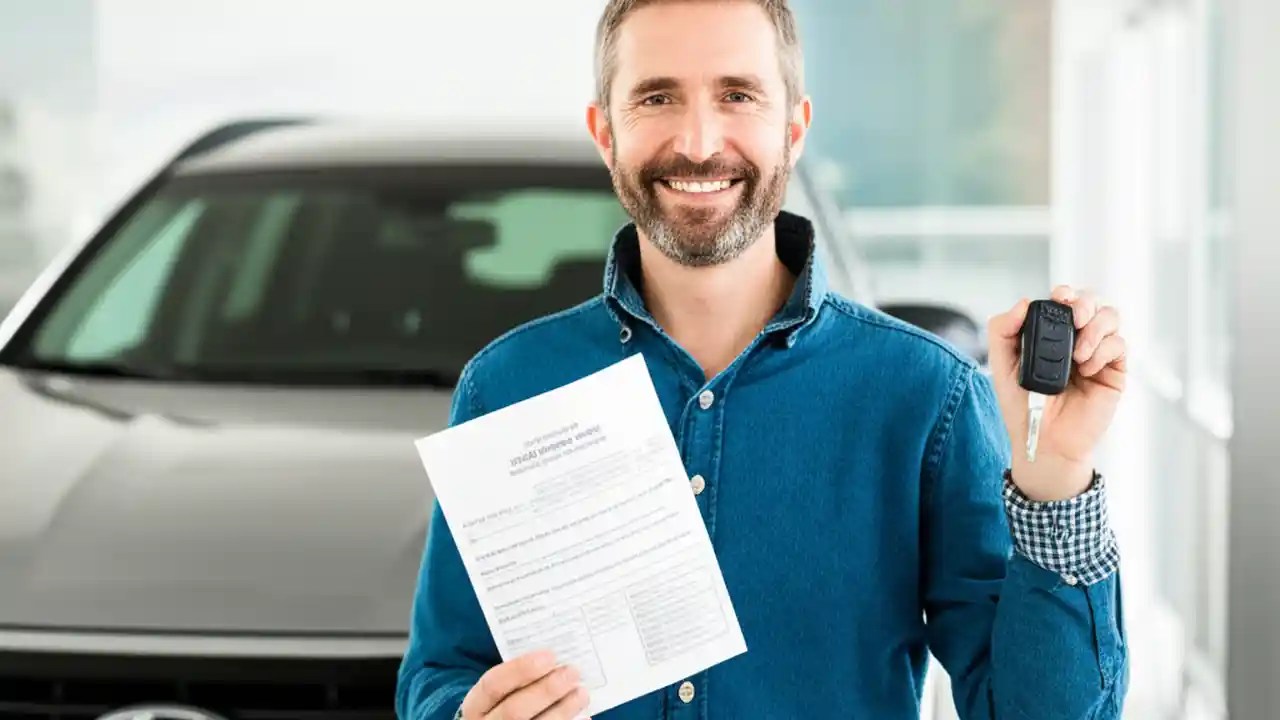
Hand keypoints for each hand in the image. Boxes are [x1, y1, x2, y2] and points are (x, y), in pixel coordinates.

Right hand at [460, 650, 590, 719]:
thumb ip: (518, 679)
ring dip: (562, 710)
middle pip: (514, 711)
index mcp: (475, 706)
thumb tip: (554, 660)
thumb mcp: (500, 692)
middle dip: (546, 690)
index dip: (521, 669)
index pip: (493, 685)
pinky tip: (583, 716)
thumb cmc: (504, 705)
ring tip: (582, 693)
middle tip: (572, 672)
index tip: (550, 655)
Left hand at [987, 285, 1127, 501]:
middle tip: (1076, 318)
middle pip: (1093, 302)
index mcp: (1051, 334)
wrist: (1044, 440)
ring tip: (1079, 355)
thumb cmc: (1023, 406)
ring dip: (1095, 329)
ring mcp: (1097, 354)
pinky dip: (1104, 351)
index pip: (1065, 301)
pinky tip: (1088, 368)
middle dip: (1086, 303)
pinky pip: (1120, 345)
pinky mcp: (1113, 371)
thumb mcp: (1002, 366)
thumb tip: (1024, 302)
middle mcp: (1076, 339)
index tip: (1060, 298)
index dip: (1066, 293)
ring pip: (1111, 317)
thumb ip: (1002, 331)